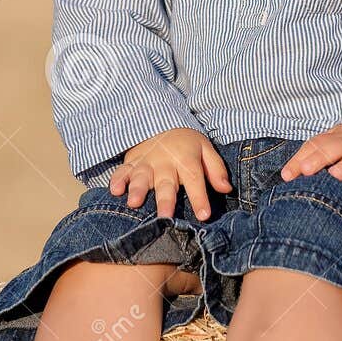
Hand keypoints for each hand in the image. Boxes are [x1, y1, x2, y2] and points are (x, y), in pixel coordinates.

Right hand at [108, 128, 232, 220]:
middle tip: (165, 217)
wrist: (162, 122)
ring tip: (133, 203)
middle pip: (166, 183)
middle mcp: (165, 163)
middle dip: (165, 200)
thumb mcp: (206, 149)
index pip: (195, 180)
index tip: (203, 215)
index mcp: (187, 160)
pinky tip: (115, 190)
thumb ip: (216, 169)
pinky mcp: (131, 162)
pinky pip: (122, 171)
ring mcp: (146, 163)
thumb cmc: (186, 144)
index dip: (199, 198)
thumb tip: (226, 189)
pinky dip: (117, 180)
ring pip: (141, 177)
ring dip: (136, 189)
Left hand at [280, 123, 341, 197]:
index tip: (288, 176)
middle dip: (321, 156)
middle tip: (306, 170)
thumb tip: (286, 176)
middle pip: (339, 145)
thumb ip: (311, 159)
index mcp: (340, 137)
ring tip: (335, 176)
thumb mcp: (336, 150)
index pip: (318, 142)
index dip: (302, 157)